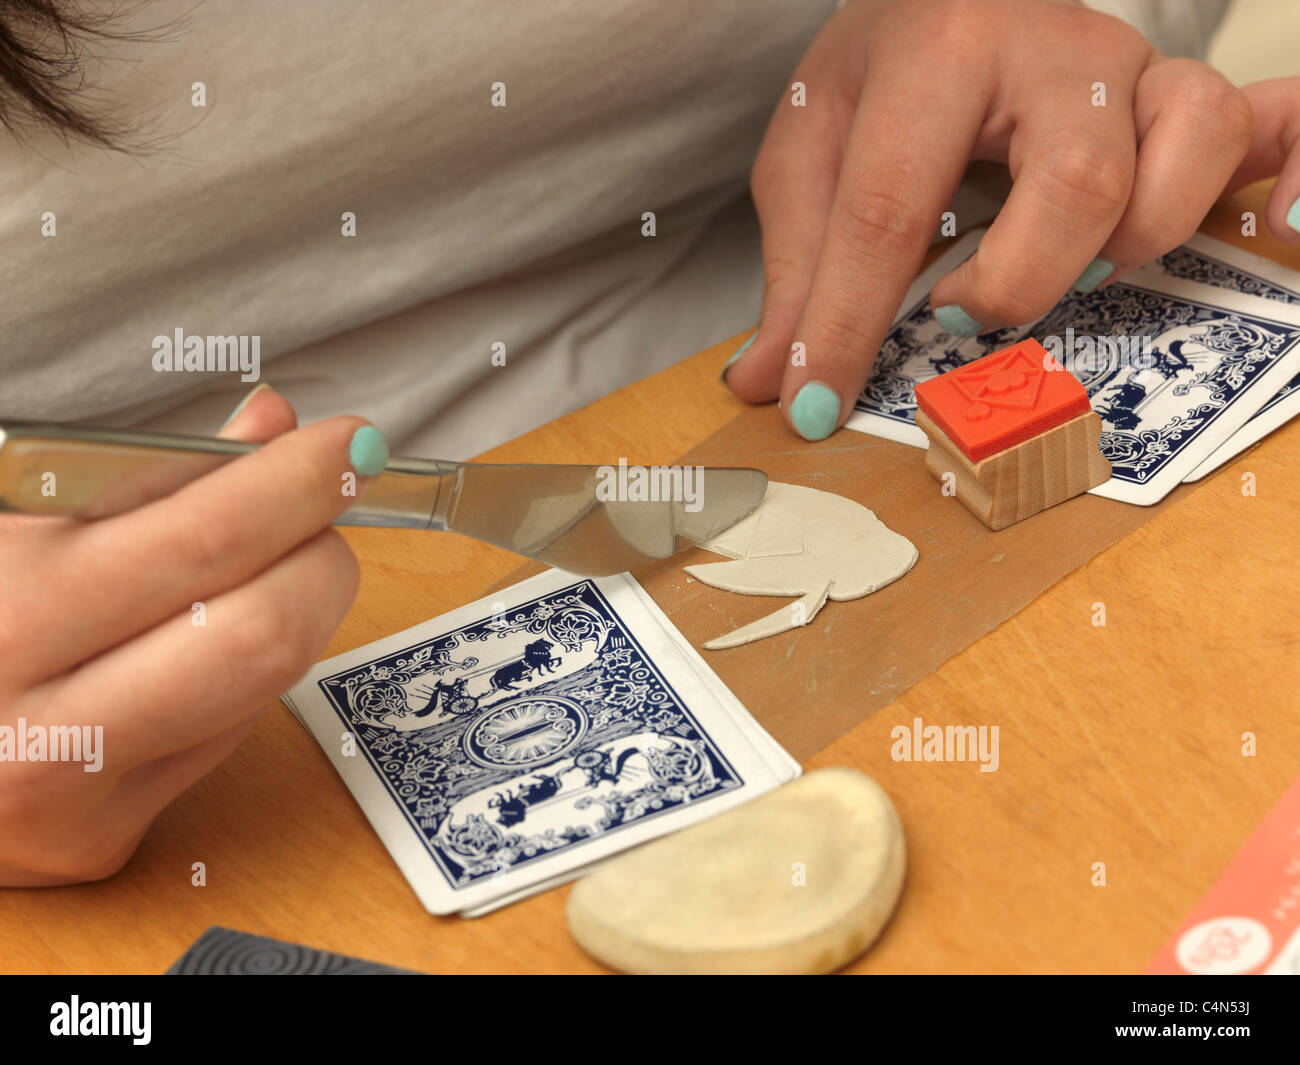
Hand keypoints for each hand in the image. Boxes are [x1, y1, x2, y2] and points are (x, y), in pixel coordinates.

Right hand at [0, 388, 377, 884]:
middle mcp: (44, 732)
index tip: (348, 446)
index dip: (300, 484)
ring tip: (253, 567)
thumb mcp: (17, 518)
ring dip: (292, 610)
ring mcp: (77, 801)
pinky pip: (224, 738)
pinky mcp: (102, 841)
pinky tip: (191, 644)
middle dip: (322, 558)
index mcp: (11, 618)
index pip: (209, 541)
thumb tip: (273, 429)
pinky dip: (238, 675)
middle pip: (268, 634)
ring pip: (265, 690)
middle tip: (320, 515)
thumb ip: (145, 475)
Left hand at [725, 0, 1255, 438]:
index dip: (847, 324)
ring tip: (1069, 271)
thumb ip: (795, 265)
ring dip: (1133, 239)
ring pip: (1187, 144)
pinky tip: (1275, 227)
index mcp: (936, 52)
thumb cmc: (881, 70)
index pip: (887, 207)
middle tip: (957, 310)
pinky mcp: (1181, 93)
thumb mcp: (810, 149)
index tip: (816, 404)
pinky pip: (1272, 122)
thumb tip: (771, 382)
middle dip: (1017, 280)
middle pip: (1075, 178)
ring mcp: (1132, 67)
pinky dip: (1288, 177)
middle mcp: (1052, 48)